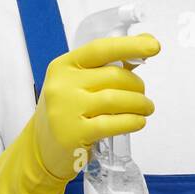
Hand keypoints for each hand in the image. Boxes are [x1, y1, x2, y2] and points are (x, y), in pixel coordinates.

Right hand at [32, 33, 160, 179]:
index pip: (100, 49)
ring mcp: (65, 110)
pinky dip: (133, 121)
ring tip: (146, 109)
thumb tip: (146, 45)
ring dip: (140, 104)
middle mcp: (61, 85)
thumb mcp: (79, 85)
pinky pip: (114, 123)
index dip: (129, 45)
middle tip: (143, 96)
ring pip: (117, 99)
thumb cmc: (68, 111)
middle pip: (114, 76)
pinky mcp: (73, 134)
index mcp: (63, 66)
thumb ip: (110, 67)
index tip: (153, 46)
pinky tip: (138, 122)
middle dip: (137, 86)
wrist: (41, 149)